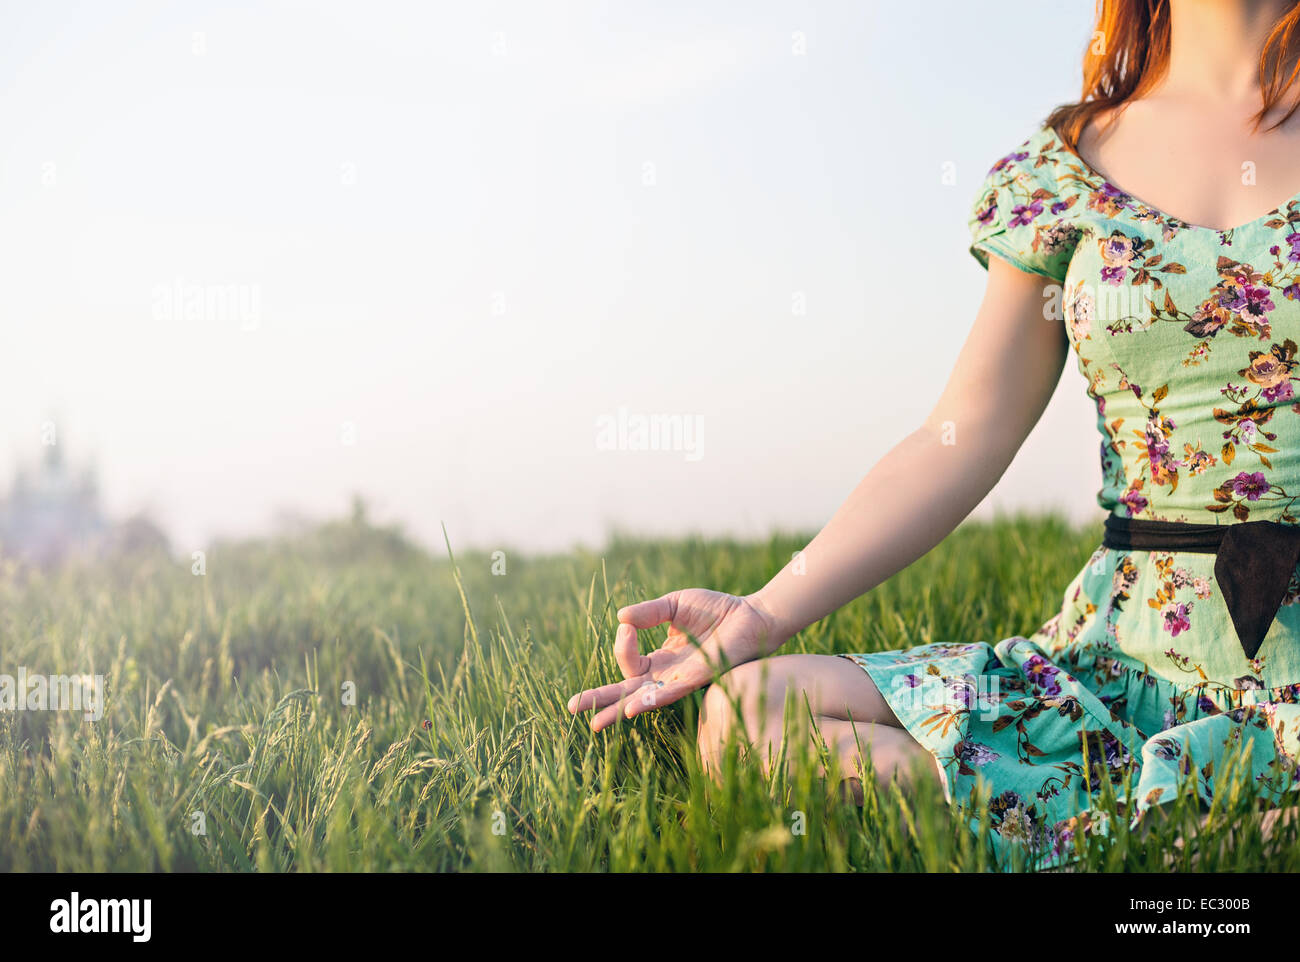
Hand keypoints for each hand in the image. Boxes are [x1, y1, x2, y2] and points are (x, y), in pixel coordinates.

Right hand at [566, 588, 783, 730]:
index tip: (626, 626)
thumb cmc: (717, 610)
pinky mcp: (699, 679)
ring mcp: (682, 681)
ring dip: (619, 709)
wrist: (752, 615)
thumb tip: (620, 619)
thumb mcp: (675, 604)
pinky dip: (650, 701)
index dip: (621, 644)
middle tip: (572, 709)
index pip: (629, 661)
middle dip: (600, 701)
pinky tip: (633, 709)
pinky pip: (670, 694)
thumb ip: (648, 612)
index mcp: (662, 659)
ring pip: (644, 700)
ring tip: (596, 723)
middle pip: (627, 692)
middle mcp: (669, 675)